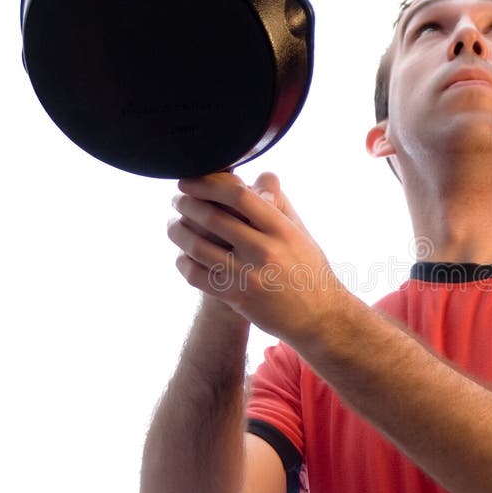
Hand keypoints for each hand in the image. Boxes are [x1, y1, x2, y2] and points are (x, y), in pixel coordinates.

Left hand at [167, 171, 342, 342]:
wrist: (318, 316)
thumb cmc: (308, 267)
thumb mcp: (300, 231)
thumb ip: (277, 202)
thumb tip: (256, 176)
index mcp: (281, 228)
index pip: (238, 195)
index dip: (208, 184)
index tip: (190, 181)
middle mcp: (264, 249)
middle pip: (211, 217)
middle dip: (186, 204)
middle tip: (178, 199)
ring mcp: (248, 275)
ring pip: (197, 246)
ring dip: (177, 232)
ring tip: (173, 226)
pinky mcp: (236, 298)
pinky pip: (196, 276)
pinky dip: (183, 262)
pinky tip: (183, 256)